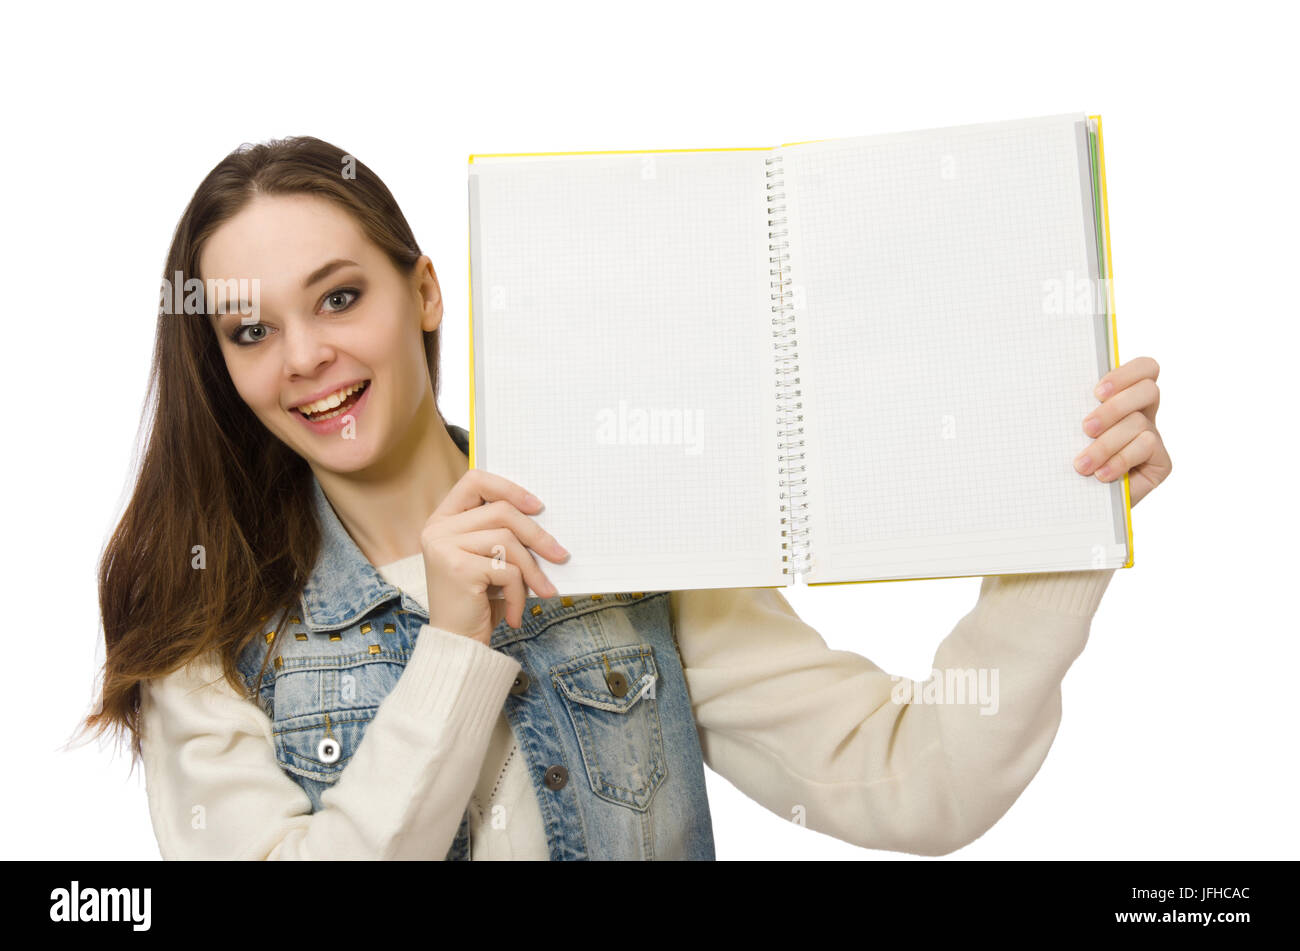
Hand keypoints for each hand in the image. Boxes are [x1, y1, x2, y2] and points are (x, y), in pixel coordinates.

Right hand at [421, 469, 569, 644]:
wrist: (456, 646)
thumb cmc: (477, 602)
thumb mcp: (489, 560)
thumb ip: (502, 533)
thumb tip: (545, 516)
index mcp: (442, 520)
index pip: (475, 480)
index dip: (508, 488)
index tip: (538, 507)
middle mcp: (437, 529)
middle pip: (501, 511)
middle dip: (537, 535)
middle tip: (560, 556)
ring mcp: (444, 547)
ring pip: (508, 540)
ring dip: (532, 570)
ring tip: (542, 591)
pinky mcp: (458, 569)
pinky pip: (507, 570)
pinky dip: (519, 593)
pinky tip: (514, 613)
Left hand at [1073, 356, 1171, 506]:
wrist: (1079, 503)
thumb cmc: (1071, 461)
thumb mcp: (1072, 434)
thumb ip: (1078, 412)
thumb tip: (1062, 396)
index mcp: (1124, 397)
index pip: (1144, 369)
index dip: (1126, 374)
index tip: (1096, 392)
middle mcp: (1143, 414)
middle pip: (1148, 390)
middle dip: (1114, 408)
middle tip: (1086, 428)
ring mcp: (1154, 437)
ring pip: (1139, 424)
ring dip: (1107, 444)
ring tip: (1082, 464)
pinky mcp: (1161, 462)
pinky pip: (1146, 448)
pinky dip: (1120, 460)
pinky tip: (1101, 475)